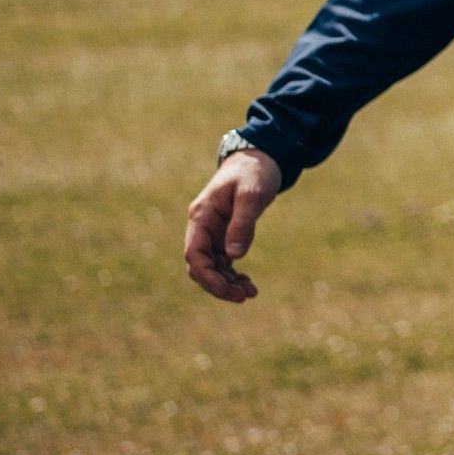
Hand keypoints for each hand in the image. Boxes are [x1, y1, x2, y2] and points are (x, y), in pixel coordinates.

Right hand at [184, 145, 283, 303]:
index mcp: (201, 216)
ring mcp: (212, 232)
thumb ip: (243, 224)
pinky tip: (247, 283)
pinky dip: (232, 274)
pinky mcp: (224, 235)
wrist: (258, 158)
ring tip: (251, 293)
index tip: (227, 291)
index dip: (207, 276)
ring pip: (212, 266)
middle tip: (245, 296)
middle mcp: (202, 227)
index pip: (194, 254)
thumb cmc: (254, 172)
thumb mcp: (251, 194)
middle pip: (200, 265)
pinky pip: (222, 261)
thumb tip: (235, 257)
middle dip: (218, 284)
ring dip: (227, 282)